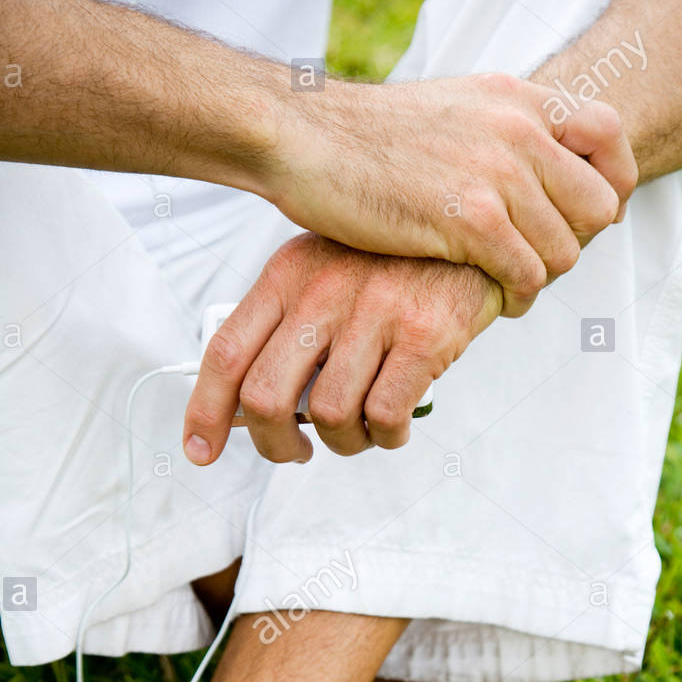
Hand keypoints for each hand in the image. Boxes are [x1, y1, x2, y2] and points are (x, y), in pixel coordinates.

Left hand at [183, 233, 501, 464]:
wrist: (479, 228)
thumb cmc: (399, 262)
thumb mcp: (329, 269)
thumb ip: (292, 324)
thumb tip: (260, 403)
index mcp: (288, 274)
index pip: (226, 353)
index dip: (206, 412)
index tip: (202, 449)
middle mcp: (323, 291)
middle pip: (266, 398)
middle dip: (275, 445)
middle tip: (295, 452)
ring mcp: (373, 312)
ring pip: (328, 416)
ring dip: (342, 443)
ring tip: (359, 433)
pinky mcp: (423, 336)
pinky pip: (384, 417)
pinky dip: (385, 437)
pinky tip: (393, 427)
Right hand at [261, 74, 635, 316]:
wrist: (306, 140)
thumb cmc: (370, 138)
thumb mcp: (454, 109)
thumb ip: (503, 129)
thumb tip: (540, 163)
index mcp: (519, 96)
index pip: (610, 134)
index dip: (609, 184)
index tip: (582, 216)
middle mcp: (519, 128)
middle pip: (598, 205)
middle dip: (573, 242)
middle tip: (538, 261)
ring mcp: (498, 173)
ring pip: (564, 250)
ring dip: (540, 278)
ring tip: (509, 286)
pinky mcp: (471, 218)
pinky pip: (526, 275)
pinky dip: (515, 298)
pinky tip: (492, 301)